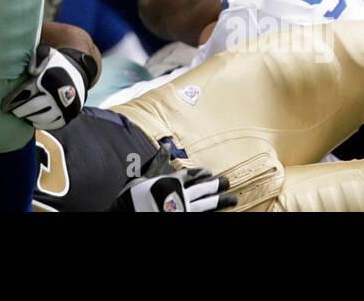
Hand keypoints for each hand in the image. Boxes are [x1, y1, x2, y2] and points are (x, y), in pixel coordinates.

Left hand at [0, 44, 95, 130]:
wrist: (80, 73)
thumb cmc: (56, 63)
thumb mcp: (47, 53)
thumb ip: (37, 58)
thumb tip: (32, 71)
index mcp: (51, 78)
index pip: (26, 93)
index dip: (12, 101)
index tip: (3, 105)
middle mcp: (59, 94)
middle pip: (32, 108)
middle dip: (19, 111)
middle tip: (11, 111)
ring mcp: (65, 107)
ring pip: (41, 119)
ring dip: (29, 117)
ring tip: (22, 114)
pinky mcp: (68, 116)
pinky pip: (50, 125)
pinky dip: (40, 123)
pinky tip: (34, 119)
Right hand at [117, 167, 234, 212]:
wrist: (129, 213)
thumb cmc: (133, 196)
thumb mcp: (143, 176)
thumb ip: (157, 162)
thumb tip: (166, 144)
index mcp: (171, 182)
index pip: (191, 175)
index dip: (202, 173)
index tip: (209, 172)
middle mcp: (180, 195)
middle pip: (203, 189)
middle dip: (217, 185)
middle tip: (228, 182)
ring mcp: (184, 209)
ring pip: (207, 205)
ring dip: (221, 202)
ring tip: (234, 199)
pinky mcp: (184, 218)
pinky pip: (202, 217)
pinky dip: (211, 214)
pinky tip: (219, 214)